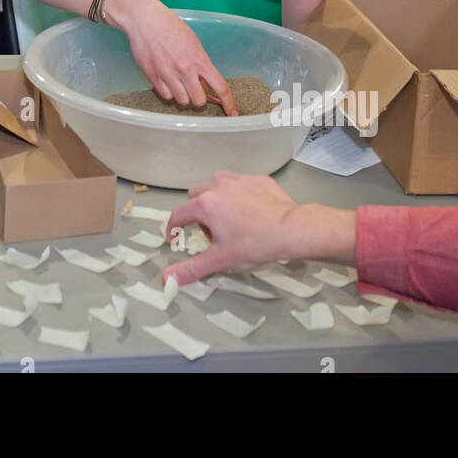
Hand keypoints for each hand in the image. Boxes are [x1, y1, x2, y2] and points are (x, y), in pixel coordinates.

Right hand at [107, 0, 238, 113]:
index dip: (229, 103)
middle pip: (199, 100)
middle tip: (194, 88)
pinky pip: (166, 96)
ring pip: (182, 101)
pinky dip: (169, 92)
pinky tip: (167, 81)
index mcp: (199, 60)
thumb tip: (203, 86)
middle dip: (199, 97)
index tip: (233, 113)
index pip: (220, 87)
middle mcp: (185, 70)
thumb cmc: (171, 28)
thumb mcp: (193, 42)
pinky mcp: (153, 77)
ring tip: (179, 82)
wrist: (146, 21)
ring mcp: (168, 75)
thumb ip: (200, 64)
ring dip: (183, 95)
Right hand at [162, 173, 299, 285]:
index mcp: (205, 204)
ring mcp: (238, 179)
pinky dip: (238, 195)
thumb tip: (165, 278)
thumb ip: (192, 268)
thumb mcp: (221, 260)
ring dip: (216, 199)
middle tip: (211, 233)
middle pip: (195, 195)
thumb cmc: (254, 245)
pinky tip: (251, 211)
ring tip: (230, 219)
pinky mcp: (257, 178)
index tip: (175, 240)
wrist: (293, 229)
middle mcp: (217, 185)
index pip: (178, 214)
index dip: (173, 229)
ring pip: (216, 185)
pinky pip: (239, 184)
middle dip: (197, 213)